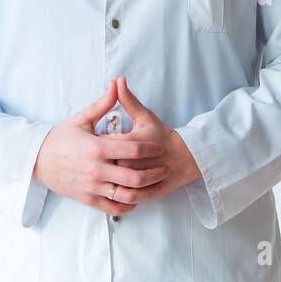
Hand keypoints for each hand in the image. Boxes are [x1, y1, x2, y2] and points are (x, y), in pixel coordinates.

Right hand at [32, 79, 170, 215]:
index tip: (160, 148)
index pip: (133, 150)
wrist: (37, 160)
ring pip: (126, 195)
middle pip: (134, 177)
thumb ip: (103, 104)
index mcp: (97, 148)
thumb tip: (117, 84)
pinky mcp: (88, 199)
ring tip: (153, 184)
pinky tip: (135, 199)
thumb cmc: (60, 138)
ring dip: (144, 191)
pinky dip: (127, 205)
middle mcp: (96, 170)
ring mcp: (92, 187)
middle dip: (154, 173)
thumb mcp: (81, 119)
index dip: (151, 149)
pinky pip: (113, 207)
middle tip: (164, 168)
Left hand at [105, 76, 202, 200]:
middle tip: (96, 162)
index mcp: (129, 144)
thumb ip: (127, 100)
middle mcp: (132, 165)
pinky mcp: (144, 195)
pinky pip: (125, 200)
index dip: (96, 146)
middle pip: (106, 167)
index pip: (103, 146)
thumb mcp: (145, 116)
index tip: (93, 145)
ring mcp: (138, 183)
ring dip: (108, 183)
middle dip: (100, 165)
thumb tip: (117, 80)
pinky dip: (118, 196)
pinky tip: (114, 189)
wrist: (187, 157)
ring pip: (114, 186)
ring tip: (105, 176)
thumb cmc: (163, 136)